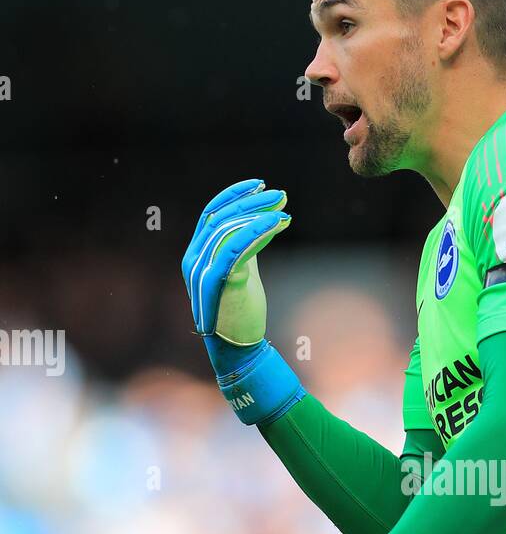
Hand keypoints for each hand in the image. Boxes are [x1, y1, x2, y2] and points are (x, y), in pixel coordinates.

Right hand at [181, 179, 304, 425]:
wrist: (239, 348)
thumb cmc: (241, 311)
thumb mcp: (242, 270)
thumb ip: (243, 246)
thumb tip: (261, 219)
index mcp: (196, 254)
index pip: (211, 213)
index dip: (234, 194)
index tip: (260, 185)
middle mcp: (194, 259)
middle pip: (222, 217)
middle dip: (253, 202)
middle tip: (281, 196)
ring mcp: (203, 271)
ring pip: (230, 229)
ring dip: (259, 214)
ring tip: (284, 210)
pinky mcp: (219, 281)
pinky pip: (238, 247)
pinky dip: (259, 230)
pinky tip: (279, 223)